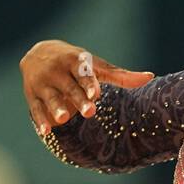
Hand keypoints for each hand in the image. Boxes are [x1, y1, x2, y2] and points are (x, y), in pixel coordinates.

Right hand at [20, 40, 154, 134]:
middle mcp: (57, 70)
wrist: (37, 53)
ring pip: (51, 98)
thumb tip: (151, 77)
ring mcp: (43, 83)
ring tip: (65, 118)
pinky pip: (36, 108)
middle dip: (78, 99)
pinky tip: (46, 131)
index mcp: (75, 61)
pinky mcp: (32, 95)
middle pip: (70, 87)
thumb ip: (120, 75)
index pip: (83, 72)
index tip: (96, 93)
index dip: (89, 83)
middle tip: (90, 112)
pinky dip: (40, 119)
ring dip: (57, 108)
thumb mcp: (96, 66)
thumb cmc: (76, 64)